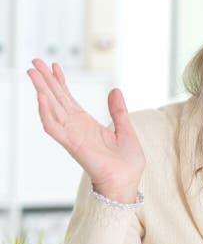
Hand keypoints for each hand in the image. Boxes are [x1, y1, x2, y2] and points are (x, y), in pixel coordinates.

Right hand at [26, 59, 144, 202]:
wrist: (127, 182)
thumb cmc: (126, 163)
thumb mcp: (126, 130)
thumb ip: (118, 111)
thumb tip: (115, 91)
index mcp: (87, 124)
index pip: (68, 99)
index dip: (60, 82)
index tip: (53, 65)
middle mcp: (76, 128)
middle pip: (56, 99)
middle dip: (45, 80)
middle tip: (34, 61)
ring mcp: (72, 136)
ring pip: (51, 109)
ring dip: (41, 90)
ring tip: (33, 72)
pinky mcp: (72, 145)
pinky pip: (55, 127)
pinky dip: (47, 112)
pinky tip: (42, 97)